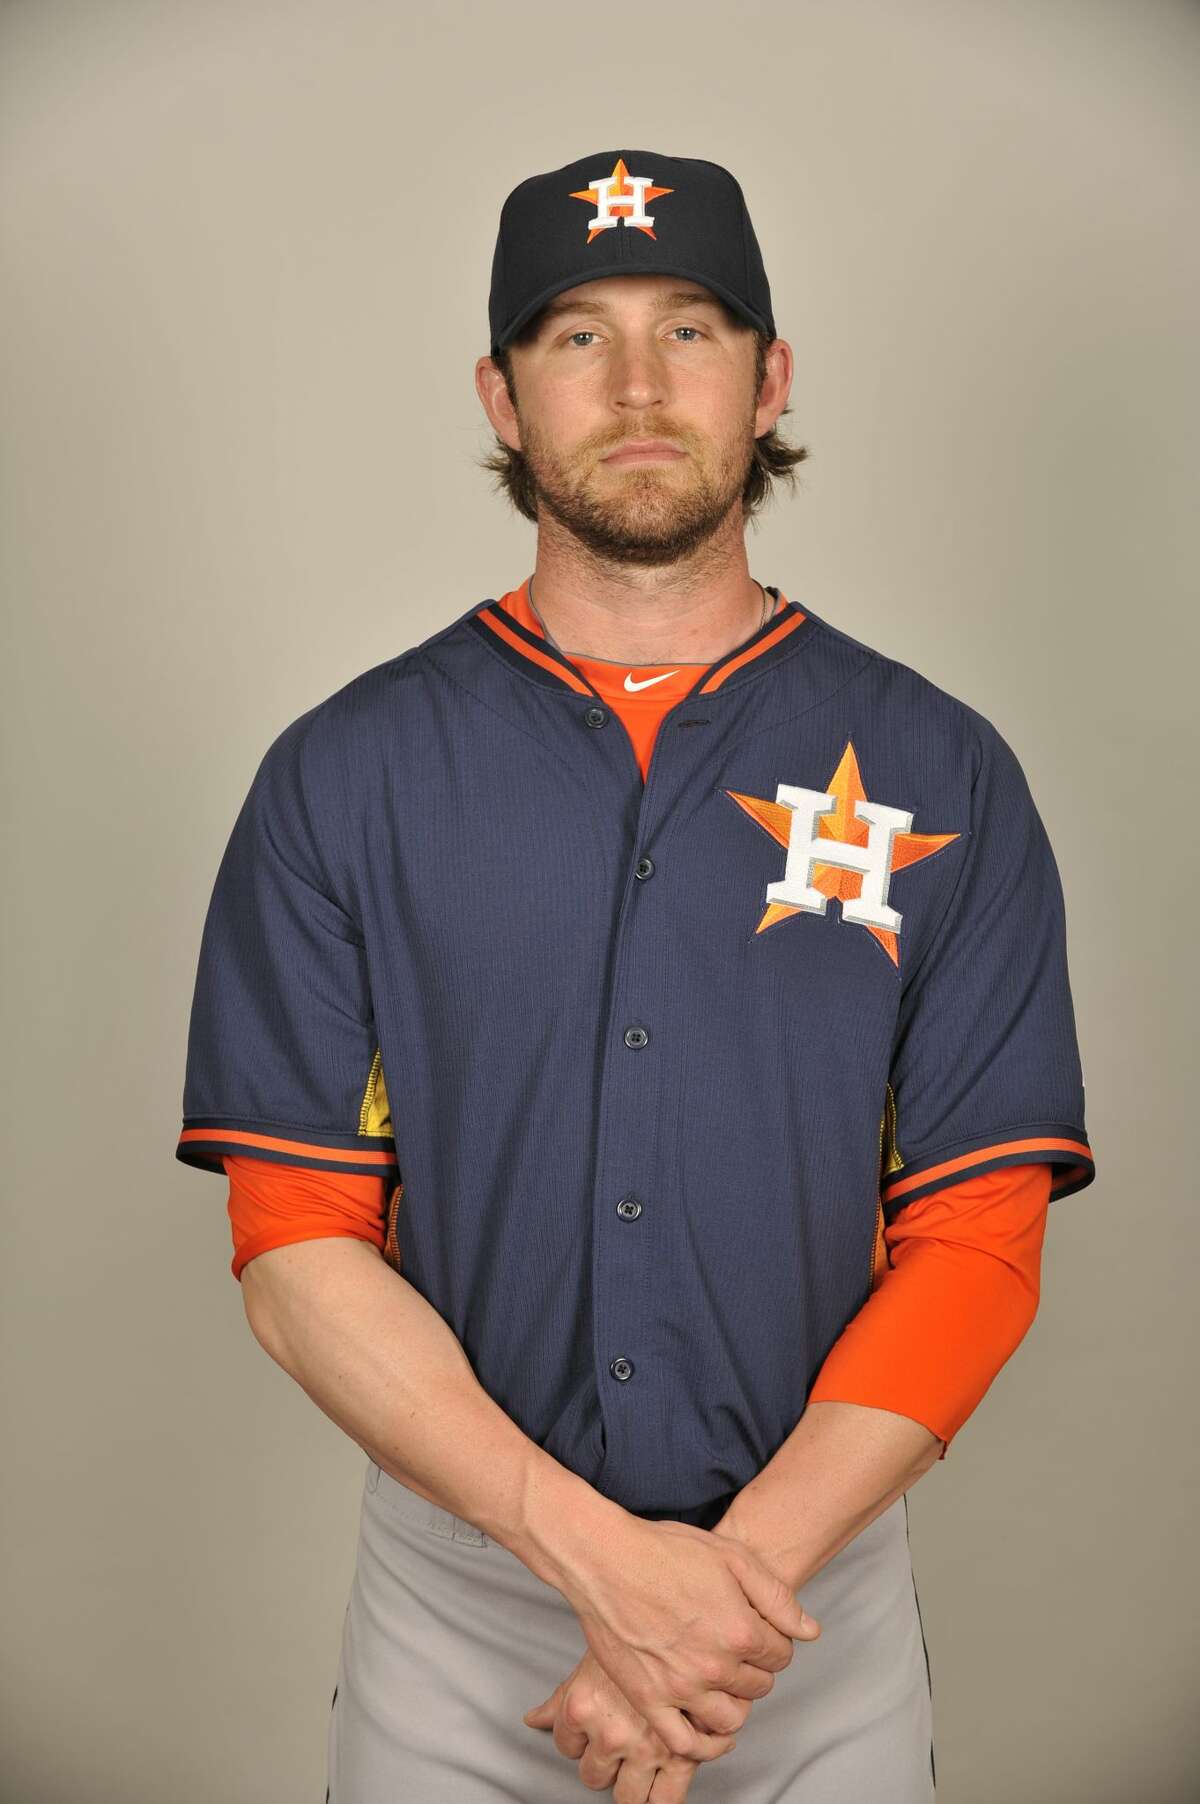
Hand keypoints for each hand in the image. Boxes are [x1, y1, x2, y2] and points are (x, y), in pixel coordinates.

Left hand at [522, 1646, 716, 1801]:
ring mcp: (645, 1749)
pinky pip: (666, 1801)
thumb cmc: (635, 1628)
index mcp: (581, 1708)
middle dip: (604, 1764)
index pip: (566, 1747)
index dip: (580, 1739)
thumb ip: (561, 1698)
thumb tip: (532, 1719)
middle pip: (594, 1777)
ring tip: (643, 1755)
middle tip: (620, 1742)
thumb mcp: (591, 1661)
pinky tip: (667, 1773)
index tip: (595, 1727)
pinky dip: (663, 1794)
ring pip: (628, 1797)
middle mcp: (610, 1734)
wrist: (683, 1615)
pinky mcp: (681, 1758)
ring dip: (632, 1781)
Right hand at [555, 1514, 820, 1761]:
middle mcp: (715, 1666)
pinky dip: (704, 1744)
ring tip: (722, 1681)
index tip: (756, 1629)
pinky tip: (708, 1728)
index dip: (772, 1640)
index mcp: (741, 1630)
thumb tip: (810, 1631)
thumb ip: (777, 1597)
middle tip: (735, 1649)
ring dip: (734, 1703)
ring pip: (730, 1718)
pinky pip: (685, 1744)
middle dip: (754, 1667)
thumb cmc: (665, 1550)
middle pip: (758, 1686)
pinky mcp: (649, 1701)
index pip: (781, 1655)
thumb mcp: (732, 1557)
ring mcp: (681, 1688)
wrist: (605, 1559)